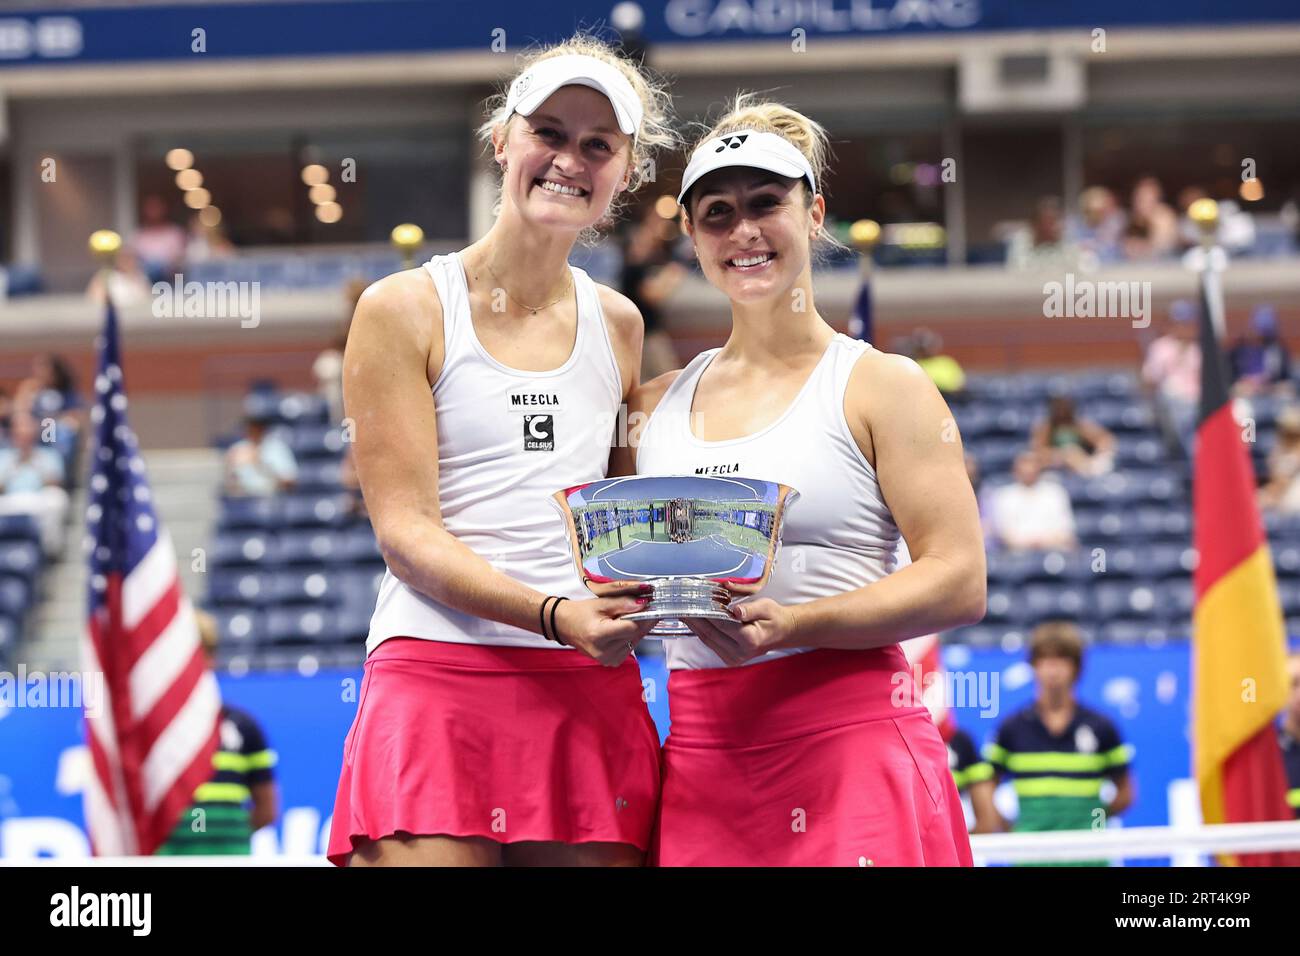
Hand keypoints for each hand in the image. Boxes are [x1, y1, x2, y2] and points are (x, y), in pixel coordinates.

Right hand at [552, 588, 655, 666]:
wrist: (564, 626)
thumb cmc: (580, 613)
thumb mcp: (601, 603)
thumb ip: (624, 604)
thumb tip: (644, 604)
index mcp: (599, 635)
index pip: (632, 627)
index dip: (643, 616)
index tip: (650, 606)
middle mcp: (603, 651)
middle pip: (635, 635)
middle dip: (641, 621)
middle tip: (640, 609)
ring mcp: (607, 660)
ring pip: (634, 642)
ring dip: (636, 630)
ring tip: (623, 620)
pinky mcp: (611, 662)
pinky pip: (629, 647)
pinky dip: (629, 637)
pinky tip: (621, 629)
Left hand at [681, 598, 796, 666]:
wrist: (780, 633)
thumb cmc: (773, 617)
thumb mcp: (766, 607)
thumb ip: (750, 609)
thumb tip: (736, 611)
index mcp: (750, 639)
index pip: (721, 624)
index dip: (706, 613)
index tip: (693, 603)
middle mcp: (740, 652)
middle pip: (711, 634)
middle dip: (694, 620)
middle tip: (681, 607)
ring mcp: (734, 658)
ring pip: (708, 640)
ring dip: (694, 627)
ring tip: (683, 613)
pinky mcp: (729, 659)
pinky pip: (711, 644)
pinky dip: (702, 632)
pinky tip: (694, 622)